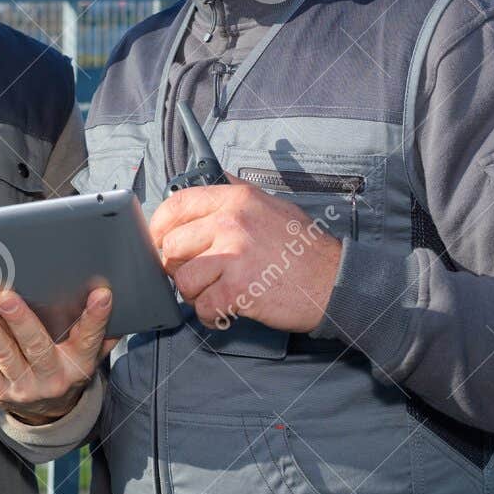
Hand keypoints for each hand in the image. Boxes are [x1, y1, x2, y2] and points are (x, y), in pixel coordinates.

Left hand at [0, 286, 111, 424]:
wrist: (49, 413)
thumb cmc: (67, 367)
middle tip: (5, 296)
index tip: (102, 294)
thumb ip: (97, 329)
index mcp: (80, 364)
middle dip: (20, 320)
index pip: (90, 338)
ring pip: (5, 356)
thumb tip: (106, 293)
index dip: (96, 317)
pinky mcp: (0, 392)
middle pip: (37, 347)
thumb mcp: (89, 354)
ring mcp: (24, 388)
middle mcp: (53, 378)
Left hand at [149, 180, 342, 332]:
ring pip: (183, 280)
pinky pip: (202, 306)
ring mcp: (234, 255)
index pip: (177, 205)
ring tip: (217, 293)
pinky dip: (210, 315)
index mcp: (236, 199)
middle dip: (177, 267)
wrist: (336, 281)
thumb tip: (211, 178)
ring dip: (195, 294)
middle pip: (172, 246)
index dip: (158, 227)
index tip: (157, 242)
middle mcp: (231, 222)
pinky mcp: (239, 289)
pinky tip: (226, 311)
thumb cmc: (304, 248)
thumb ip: (237, 194)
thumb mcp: (272, 204)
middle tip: (197, 276)